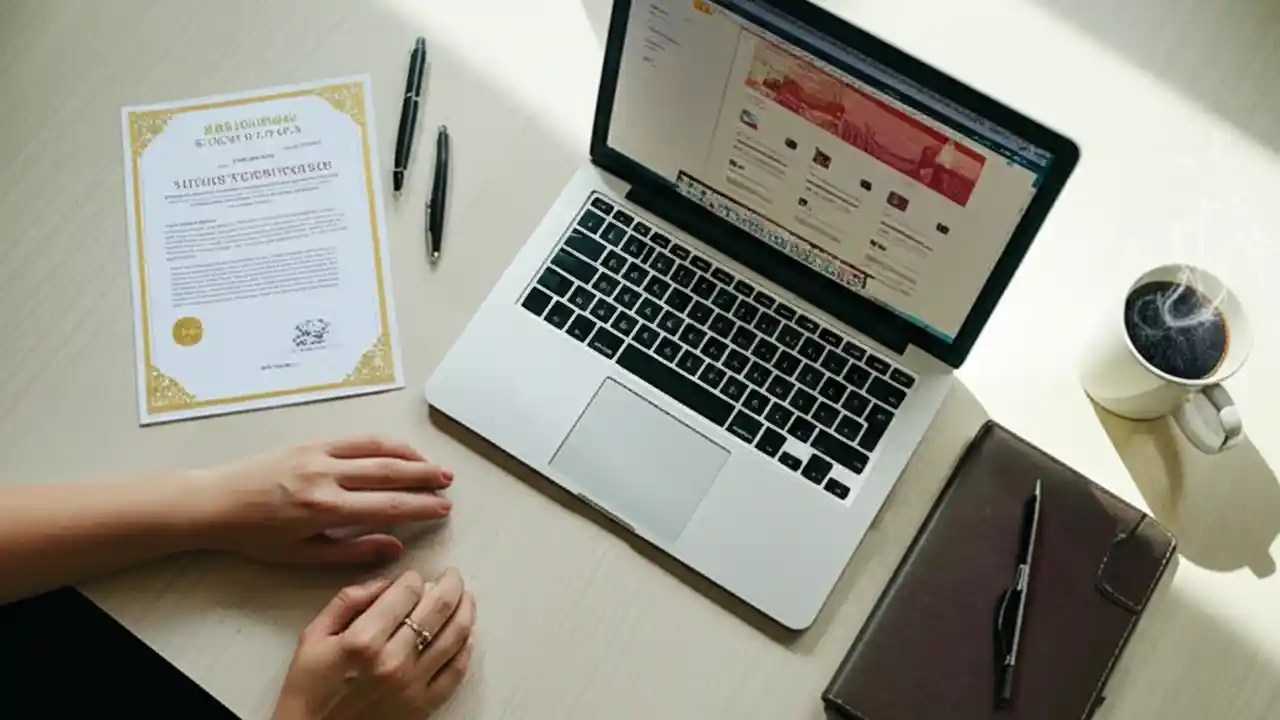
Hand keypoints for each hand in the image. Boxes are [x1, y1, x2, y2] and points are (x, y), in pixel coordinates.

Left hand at [195, 437, 453, 564]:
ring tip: (434, 466)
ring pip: (377, 449)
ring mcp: (319, 454)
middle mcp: (325, 476)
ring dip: (411, 456)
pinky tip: (400, 451)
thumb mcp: (302, 555)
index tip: (443, 508)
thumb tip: (395, 547)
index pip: (387, 506)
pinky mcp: (312, 442)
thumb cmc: (254, 536)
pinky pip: (357, 439)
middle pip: (389, 473)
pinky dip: (385, 443)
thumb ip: (352, 551)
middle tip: (449, 484)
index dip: (421, 507)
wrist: (214, 502)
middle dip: (424, 477)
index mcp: (324, 508)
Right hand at [273, 569, 475, 719]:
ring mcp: (412, 685)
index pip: (406, 592)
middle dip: (450, 584)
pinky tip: (466, 634)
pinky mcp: (423, 706)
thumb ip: (348, 601)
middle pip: (437, 608)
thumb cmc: (309, 690)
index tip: (412, 577)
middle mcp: (393, 661)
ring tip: (465, 597)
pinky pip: (457, 670)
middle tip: (452, 576)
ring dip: (465, 609)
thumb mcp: (313, 637)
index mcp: (363, 640)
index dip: (413, 577)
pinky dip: (466, 647)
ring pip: (455, 635)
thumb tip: (384, 582)